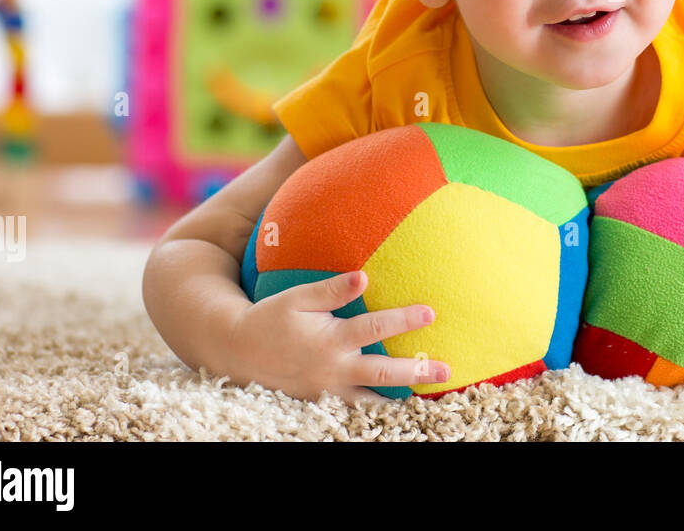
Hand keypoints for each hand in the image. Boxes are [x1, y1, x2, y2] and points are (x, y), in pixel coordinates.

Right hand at [230, 270, 450, 406]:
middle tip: (446, 369)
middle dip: (416, 371)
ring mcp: (328, 389)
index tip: (430, 312)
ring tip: (429, 394)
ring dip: (401, 396)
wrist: (238, 351)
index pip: (374, 329)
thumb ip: (331, 290)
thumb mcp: (297, 299)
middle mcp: (333, 369)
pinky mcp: (322, 400)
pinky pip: (355, 407)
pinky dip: (377, 407)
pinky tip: (396, 403)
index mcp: (329, 341)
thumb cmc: (270, 318)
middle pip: (383, 374)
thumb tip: (364, 276)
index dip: (403, 321)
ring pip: (371, 399)